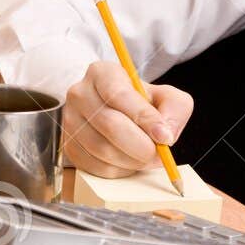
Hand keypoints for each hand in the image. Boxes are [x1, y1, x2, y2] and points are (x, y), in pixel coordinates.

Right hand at [62, 61, 193, 177]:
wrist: (115, 112)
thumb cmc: (141, 103)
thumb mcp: (164, 96)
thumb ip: (175, 108)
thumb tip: (166, 134)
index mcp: (102, 73)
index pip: (118, 94)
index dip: (143, 118)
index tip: (165, 136)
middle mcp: (79, 94)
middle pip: (110, 124)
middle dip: (141, 146)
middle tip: (160, 155)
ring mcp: (70, 121)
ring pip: (102, 149)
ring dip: (132, 161)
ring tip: (148, 158)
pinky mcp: (69, 146)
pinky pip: (96, 167)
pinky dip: (119, 171)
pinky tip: (130, 162)